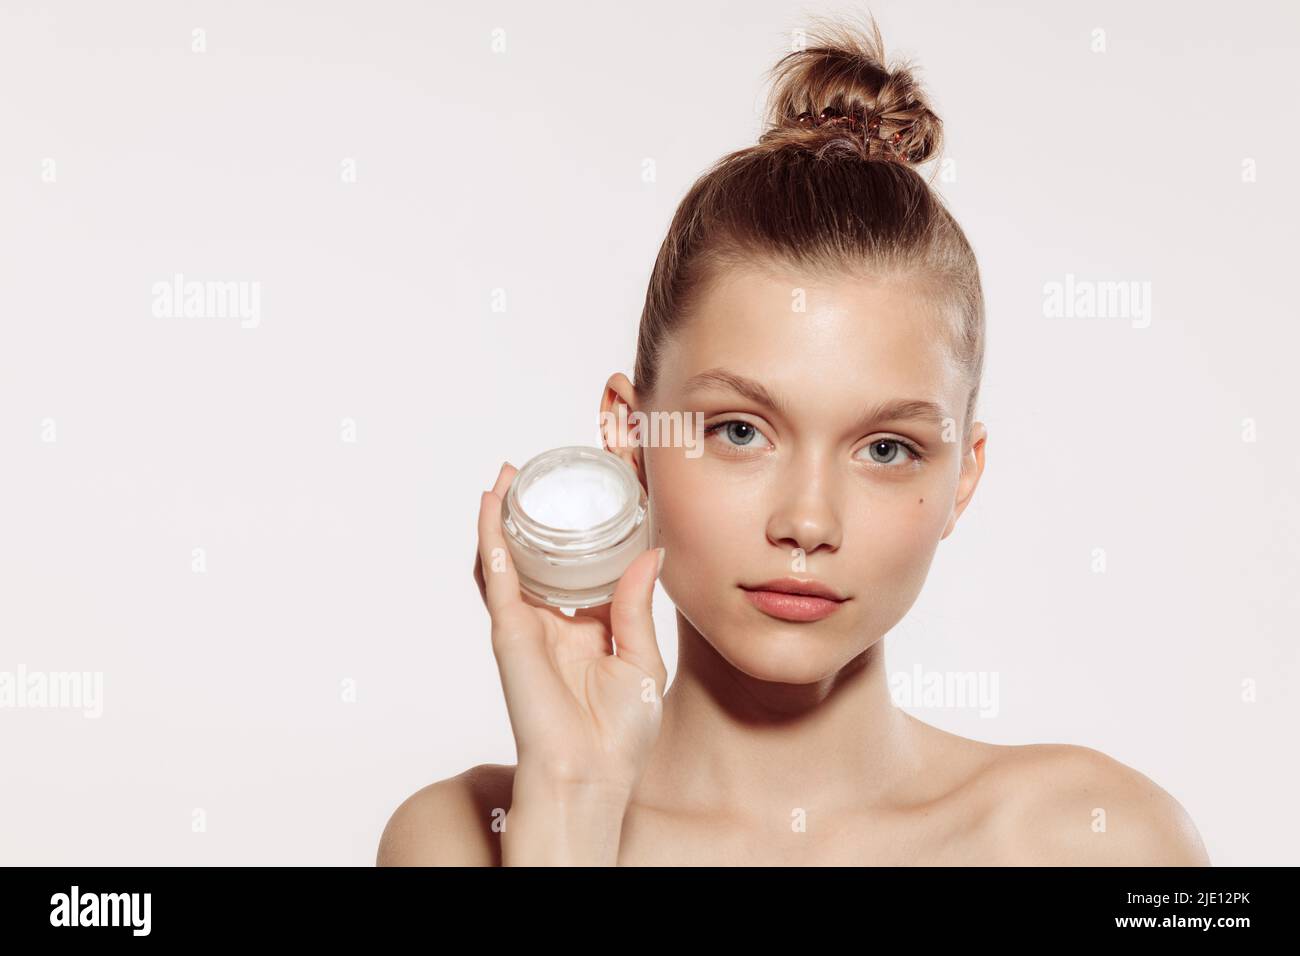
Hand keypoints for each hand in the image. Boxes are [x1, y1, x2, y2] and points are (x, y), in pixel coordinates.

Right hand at [474, 462, 666, 801]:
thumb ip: (637, 606)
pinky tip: (491, 507)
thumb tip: (648, 553)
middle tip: (538, 475)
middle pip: (536, 558)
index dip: (581, 534)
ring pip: (508, 560)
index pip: (580, 569)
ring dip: (503, 518)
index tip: (592, 495)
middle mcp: (551, 623)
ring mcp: (527, 625)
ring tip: (506, 478)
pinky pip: (496, 576)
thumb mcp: (642, 660)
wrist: (591, 773)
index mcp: (585, 629)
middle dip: (535, 517)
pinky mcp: (510, 631)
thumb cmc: (618, 734)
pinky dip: (491, 538)